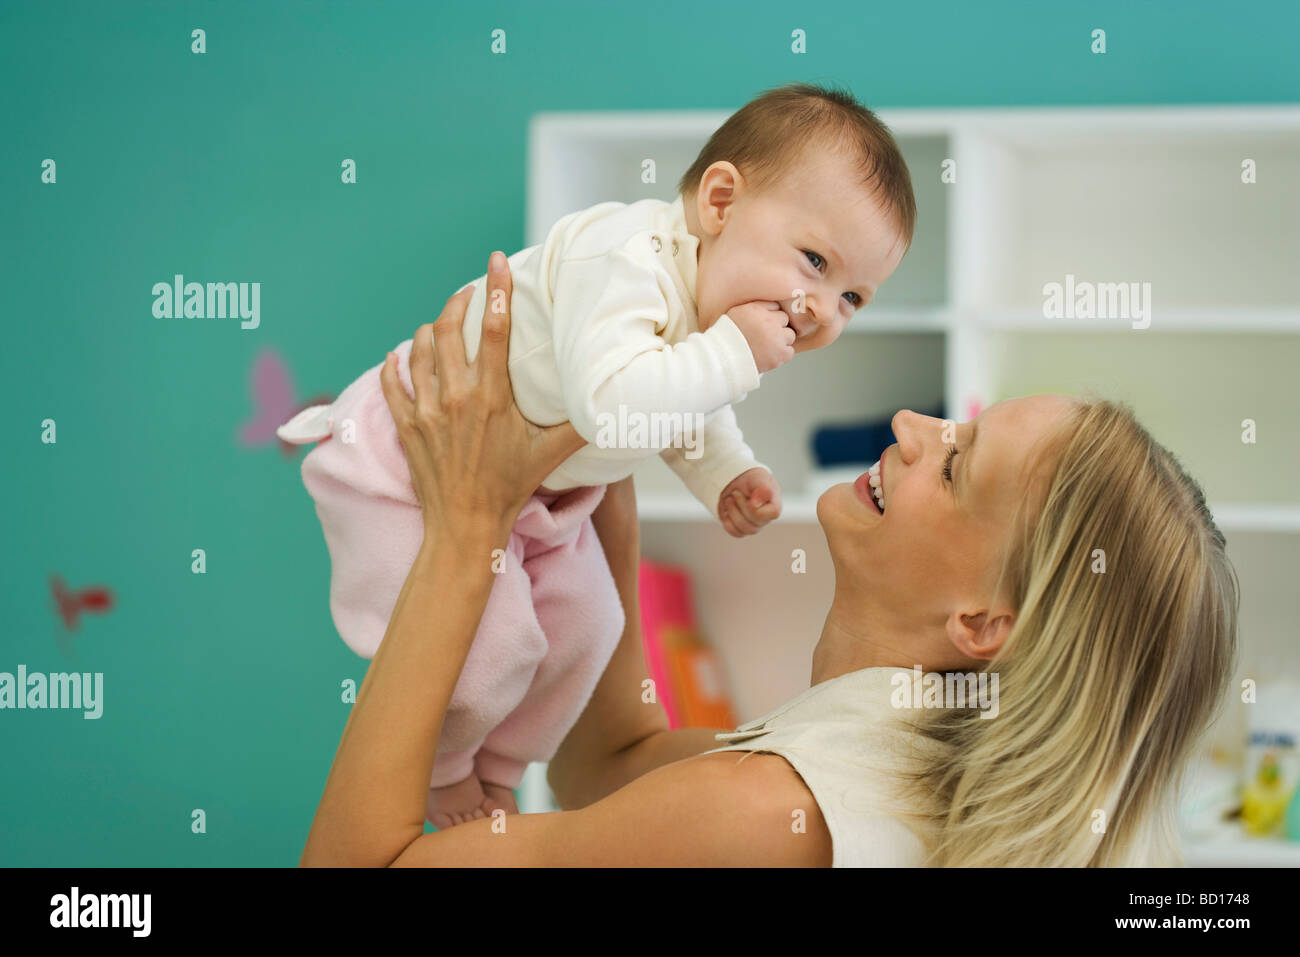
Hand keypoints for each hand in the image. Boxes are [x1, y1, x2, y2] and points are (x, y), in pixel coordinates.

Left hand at [378, 251, 586, 544]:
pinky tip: (398, 356)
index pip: (493, 329)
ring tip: (439, 324)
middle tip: (468, 293)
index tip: (496, 262)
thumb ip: (581, 426)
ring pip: (418, 349)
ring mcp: (427, 410)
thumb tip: (616, 407)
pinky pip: (392, 383)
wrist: (466, 525)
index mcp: (492, 397)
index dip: (496, 290)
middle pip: (448, 329)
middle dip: (458, 302)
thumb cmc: (511, 488)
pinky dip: (394, 365)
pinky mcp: (407, 426)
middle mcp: (456, 397)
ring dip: (428, 330)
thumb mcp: (551, 454)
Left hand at [717, 467, 781, 537]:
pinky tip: (726, 511)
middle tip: (735, 492)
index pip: (768, 515)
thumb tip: (755, 504)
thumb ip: (763, 489)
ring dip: (733, 513)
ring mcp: (754, 525)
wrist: (738, 479)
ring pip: (744, 530)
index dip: (753, 507)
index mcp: (774, 507)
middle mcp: (765, 519)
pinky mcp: (741, 528)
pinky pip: (736, 533)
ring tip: (729, 499)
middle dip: (740, 506)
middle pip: (754, 524)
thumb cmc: (752, 479)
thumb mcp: (759, 478)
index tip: (749, 493)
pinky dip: (728, 522)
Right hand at [726, 301, 794, 373]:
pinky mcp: (780, 354)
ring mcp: (777, 338)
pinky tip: (769, 355)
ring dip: (781, 340)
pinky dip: (782, 354)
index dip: (769, 315)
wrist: (724, 360)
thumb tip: (770, 305)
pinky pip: (790, 351)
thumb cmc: (728, 338)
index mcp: (757, 309)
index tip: (762, 323)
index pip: (775, 306)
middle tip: (764, 336)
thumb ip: (754, 307)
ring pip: (790, 335)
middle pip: (784, 319)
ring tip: (766, 346)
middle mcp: (769, 321)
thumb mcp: (736, 313)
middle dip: (777, 326)